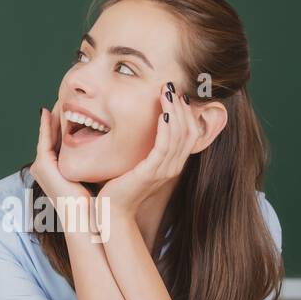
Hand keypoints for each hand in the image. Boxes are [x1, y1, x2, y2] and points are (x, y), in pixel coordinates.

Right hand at [31, 105, 90, 226]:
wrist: (88, 219)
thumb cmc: (96, 202)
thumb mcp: (95, 176)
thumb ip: (96, 162)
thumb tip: (113, 150)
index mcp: (53, 171)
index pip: (57, 141)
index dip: (65, 124)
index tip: (76, 109)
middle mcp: (43, 168)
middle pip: (50, 134)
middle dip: (58, 117)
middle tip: (67, 98)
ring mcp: (41, 166)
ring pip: (47, 133)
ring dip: (53, 116)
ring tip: (62, 99)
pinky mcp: (43, 164)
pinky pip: (45, 137)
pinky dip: (48, 123)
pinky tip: (54, 109)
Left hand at [98, 82, 200, 216]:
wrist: (111, 211)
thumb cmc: (119, 187)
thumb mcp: (137, 164)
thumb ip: (145, 149)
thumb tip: (143, 130)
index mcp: (171, 164)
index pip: (189, 133)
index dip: (185, 112)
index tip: (176, 94)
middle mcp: (172, 167)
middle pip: (189, 131)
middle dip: (182, 107)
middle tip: (173, 87)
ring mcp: (164, 170)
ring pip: (179, 135)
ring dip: (174, 111)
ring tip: (167, 92)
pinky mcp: (151, 172)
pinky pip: (164, 146)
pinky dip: (166, 127)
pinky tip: (162, 113)